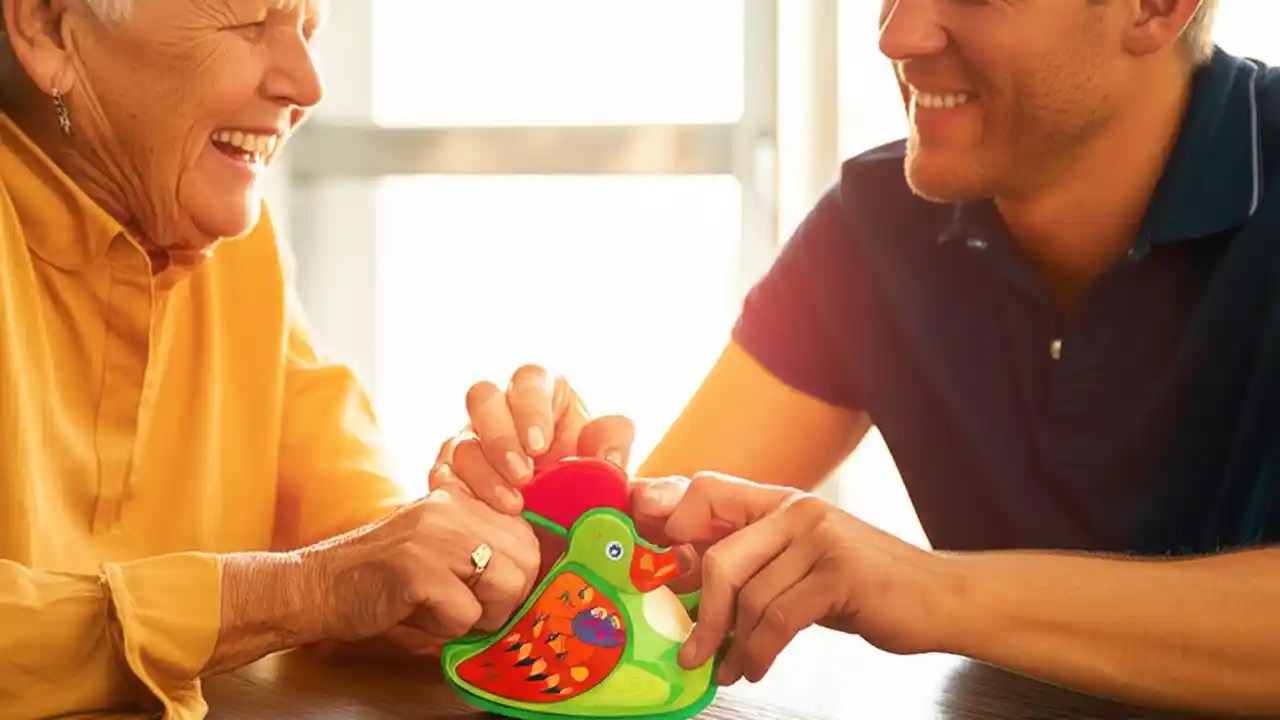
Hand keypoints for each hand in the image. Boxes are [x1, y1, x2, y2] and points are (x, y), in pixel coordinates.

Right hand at [301, 489, 540, 644]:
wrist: (317, 587)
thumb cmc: (382, 578)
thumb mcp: (438, 547)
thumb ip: (483, 548)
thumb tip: (536, 578)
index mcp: (461, 499)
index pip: (528, 533)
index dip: (521, 572)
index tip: (499, 593)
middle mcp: (452, 508)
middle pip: (527, 560)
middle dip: (507, 599)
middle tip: (470, 609)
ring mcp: (435, 534)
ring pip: (506, 585)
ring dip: (482, 615)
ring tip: (444, 610)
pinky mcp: (417, 568)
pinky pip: (467, 613)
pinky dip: (448, 627)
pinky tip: (419, 613)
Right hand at [431, 364, 634, 512]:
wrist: (563, 528)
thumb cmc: (585, 481)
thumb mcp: (609, 462)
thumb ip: (614, 447)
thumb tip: (609, 456)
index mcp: (542, 394)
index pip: (529, 379)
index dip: (530, 407)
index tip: (540, 446)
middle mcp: (501, 412)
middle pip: (482, 398)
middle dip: (501, 437)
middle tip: (524, 474)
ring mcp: (473, 443)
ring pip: (462, 442)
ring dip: (486, 473)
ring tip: (515, 505)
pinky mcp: (455, 477)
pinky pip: (449, 480)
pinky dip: (471, 497)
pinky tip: (494, 516)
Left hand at [645, 473, 950, 684]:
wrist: (939, 598)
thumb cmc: (865, 586)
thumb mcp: (802, 563)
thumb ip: (755, 565)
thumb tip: (690, 588)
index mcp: (779, 502)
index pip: (704, 492)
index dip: (670, 525)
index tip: (657, 574)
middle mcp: (797, 510)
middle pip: (720, 558)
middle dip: (703, 616)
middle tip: (693, 653)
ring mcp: (821, 537)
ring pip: (750, 596)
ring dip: (734, 645)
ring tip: (733, 669)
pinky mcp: (840, 572)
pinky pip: (779, 618)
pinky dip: (760, 651)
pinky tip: (757, 667)